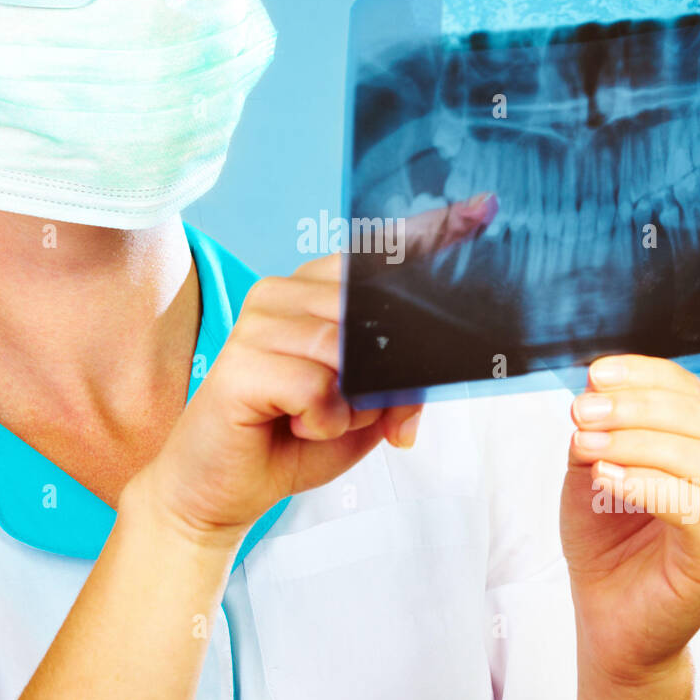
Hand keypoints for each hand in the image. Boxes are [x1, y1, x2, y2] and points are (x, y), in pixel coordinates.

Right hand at [130, 194, 497, 548]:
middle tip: (354, 412)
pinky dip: (323, 419)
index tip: (481, 208)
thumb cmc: (289, 441)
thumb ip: (402, 385)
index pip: (375, 256)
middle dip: (385, 373)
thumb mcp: (364, 413)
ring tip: (317, 420)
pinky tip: (295, 425)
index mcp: (312, 291)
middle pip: (369, 309)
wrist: (219, 491)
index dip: (429, 235)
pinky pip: (317, 385)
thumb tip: (433, 371)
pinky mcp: (240, 364)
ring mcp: (257, 323)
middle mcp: (281, 293)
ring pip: (344, 350)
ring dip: (349, 402)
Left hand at [561, 355, 699, 684]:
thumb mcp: (594, 463)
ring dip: (635, 443)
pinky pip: (693, 508)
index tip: (596, 375)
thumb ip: (600, 426)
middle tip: (584, 411)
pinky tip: (605, 476)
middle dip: (636, 408)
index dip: (645, 376)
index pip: (694, 392)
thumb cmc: (609, 534)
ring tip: (587, 445)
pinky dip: (644, 483)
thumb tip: (595, 388)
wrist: (609, 610)